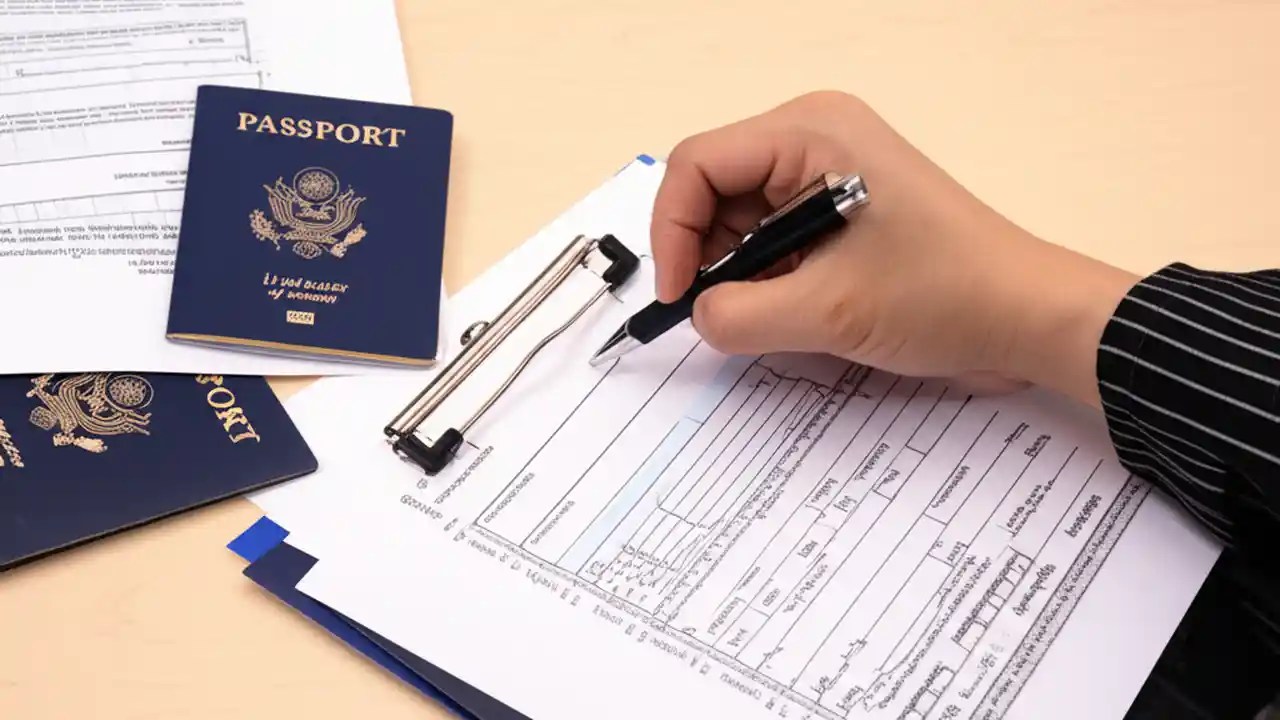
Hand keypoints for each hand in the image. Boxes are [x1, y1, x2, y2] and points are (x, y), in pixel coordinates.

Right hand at [651, 91, 1138, 407]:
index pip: (697, 165)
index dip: (673, 233)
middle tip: (717, 313)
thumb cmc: (943, 296)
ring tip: (769, 314)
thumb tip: (698, 317)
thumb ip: (739, 315)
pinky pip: (773, 237)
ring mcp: (828, 173)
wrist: (1028, 317)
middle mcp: (813, 139)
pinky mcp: (840, 210)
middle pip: (713, 189)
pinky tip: (791, 309)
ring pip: (740, 219)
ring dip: (739, 271)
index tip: (680, 297)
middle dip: (705, 254)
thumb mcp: (828, 312)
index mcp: (810, 132)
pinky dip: (766, 277)